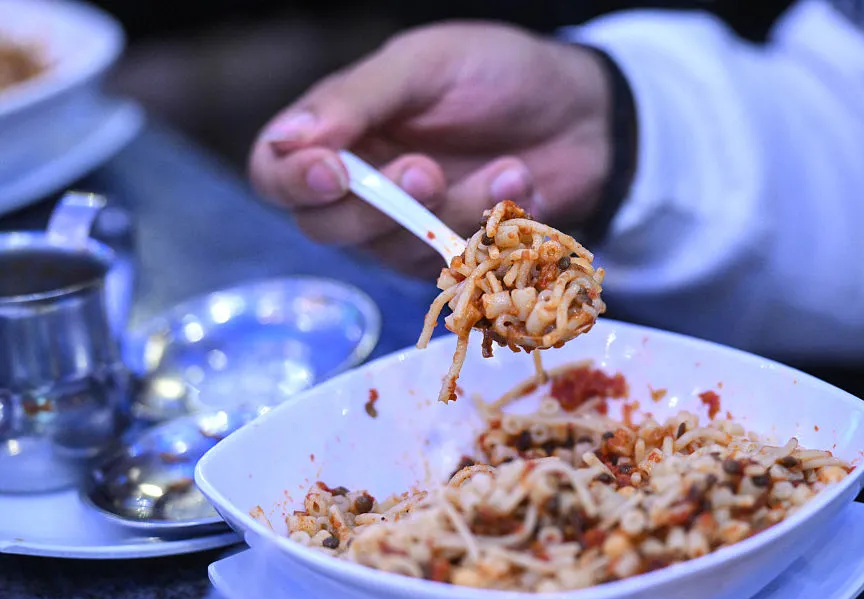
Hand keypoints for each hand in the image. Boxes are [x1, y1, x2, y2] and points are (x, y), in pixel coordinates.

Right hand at [248, 22, 611, 277]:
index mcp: (339, 130)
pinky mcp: (455, 257)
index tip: (334, 171)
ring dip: (453, 212)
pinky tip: (520, 185)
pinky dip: (490, 228)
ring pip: (395, 251)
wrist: (584, 112)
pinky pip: (452, 265)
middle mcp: (363, 186)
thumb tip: (291, 139)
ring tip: (506, 169)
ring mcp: (408, 228)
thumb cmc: (500, 74)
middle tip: (428, 170)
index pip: (276, 174)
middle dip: (379, 206)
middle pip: (325, 227)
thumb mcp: (426, 65)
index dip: (293, 182)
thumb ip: (359, 98)